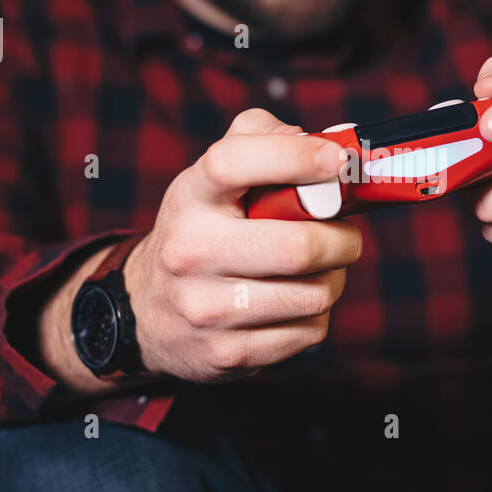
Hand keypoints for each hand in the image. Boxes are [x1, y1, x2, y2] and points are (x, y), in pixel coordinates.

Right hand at [122, 108, 361, 382]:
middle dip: (342, 239)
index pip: (233, 162)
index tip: (334, 160)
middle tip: (344, 235)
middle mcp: (190, 250)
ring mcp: (205, 307)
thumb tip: (318, 141)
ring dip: (333, 280)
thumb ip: (259, 137)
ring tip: (319, 270)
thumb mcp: (213, 177)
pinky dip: (316, 316)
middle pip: (297, 246)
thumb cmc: (203, 230)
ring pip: (314, 294)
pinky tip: (295, 304)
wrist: (147, 311)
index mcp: (190, 196)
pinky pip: (309, 332)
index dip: (293, 157)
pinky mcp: (226, 353)